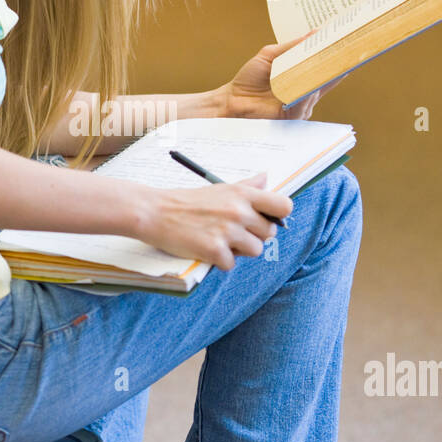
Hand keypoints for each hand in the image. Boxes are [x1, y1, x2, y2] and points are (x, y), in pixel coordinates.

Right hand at [137, 172, 292, 270]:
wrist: (156, 212)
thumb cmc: (188, 201)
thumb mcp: (219, 188)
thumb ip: (247, 187)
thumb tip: (266, 177)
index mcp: (243, 194)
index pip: (284, 206)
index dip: (278, 216)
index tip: (265, 220)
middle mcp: (239, 211)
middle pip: (270, 233)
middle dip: (254, 235)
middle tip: (232, 231)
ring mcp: (228, 231)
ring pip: (255, 251)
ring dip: (239, 250)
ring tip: (219, 240)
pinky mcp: (215, 250)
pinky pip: (232, 264)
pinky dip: (220, 261)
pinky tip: (206, 249)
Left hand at [220, 39, 347, 121]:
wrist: (231, 100)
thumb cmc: (249, 78)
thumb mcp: (270, 56)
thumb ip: (291, 47)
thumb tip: (314, 33)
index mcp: (301, 77)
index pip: (323, 66)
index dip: (335, 56)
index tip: (347, 43)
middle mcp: (304, 92)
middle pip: (326, 79)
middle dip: (337, 65)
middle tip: (347, 50)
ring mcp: (299, 105)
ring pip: (316, 91)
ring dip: (323, 77)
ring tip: (331, 61)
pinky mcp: (290, 117)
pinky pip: (302, 106)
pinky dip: (306, 95)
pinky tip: (309, 86)